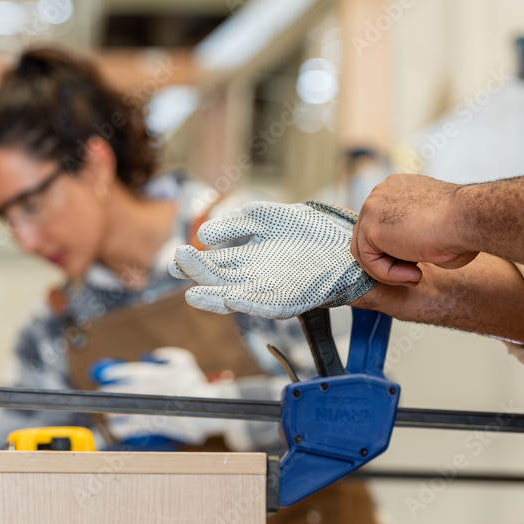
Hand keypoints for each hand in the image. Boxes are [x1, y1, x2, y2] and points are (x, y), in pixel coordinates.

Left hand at [91, 347, 251, 448]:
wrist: (210, 407)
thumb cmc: (196, 383)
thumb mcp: (184, 361)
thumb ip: (167, 354)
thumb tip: (152, 355)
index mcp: (155, 374)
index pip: (129, 372)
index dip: (115, 374)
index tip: (105, 376)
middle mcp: (150, 390)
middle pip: (122, 391)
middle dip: (110, 393)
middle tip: (104, 395)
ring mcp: (151, 408)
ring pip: (122, 411)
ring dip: (113, 413)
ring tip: (109, 415)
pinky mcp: (154, 425)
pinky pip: (130, 428)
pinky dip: (121, 428)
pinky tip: (117, 428)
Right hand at [169, 200, 376, 319]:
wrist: (345, 243)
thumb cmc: (308, 230)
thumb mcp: (265, 217)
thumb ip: (236, 223)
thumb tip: (203, 235)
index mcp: (244, 260)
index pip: (212, 265)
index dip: (193, 263)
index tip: (178, 256)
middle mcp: (251, 279)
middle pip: (217, 280)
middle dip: (198, 273)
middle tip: (180, 261)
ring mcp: (268, 292)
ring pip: (232, 297)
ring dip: (213, 295)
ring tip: (194, 292)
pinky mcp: (288, 302)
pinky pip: (262, 306)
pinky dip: (247, 304)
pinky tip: (232, 298)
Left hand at [351, 174, 475, 285]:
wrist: (469, 219)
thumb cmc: (464, 226)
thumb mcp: (434, 227)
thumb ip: (412, 235)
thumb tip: (404, 255)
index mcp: (398, 188)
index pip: (381, 224)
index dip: (395, 250)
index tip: (418, 263)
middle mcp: (381, 193)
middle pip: (369, 237)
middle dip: (389, 262)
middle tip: (415, 273)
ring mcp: (372, 207)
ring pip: (366, 252)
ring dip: (389, 272)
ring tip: (416, 276)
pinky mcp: (370, 226)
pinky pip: (369, 261)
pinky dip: (389, 275)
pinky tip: (415, 274)